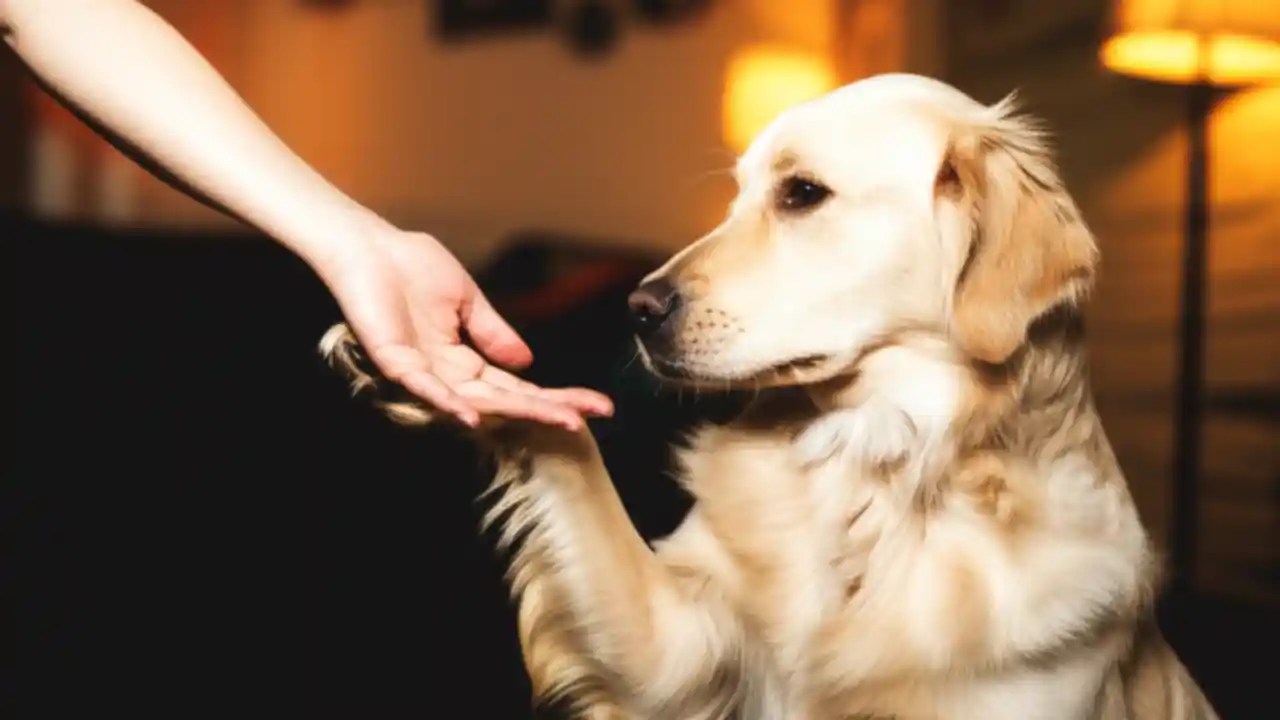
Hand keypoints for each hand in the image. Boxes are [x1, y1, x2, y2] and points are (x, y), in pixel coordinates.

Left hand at [312, 220, 612, 430]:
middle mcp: (446, 374)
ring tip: (555, 419)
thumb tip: (527, 361)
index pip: (517, 385)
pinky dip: (448, 404)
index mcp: (464, 360)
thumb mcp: (467, 300)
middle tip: (585, 420)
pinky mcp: (396, 363)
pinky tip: (473, 417)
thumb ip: (494, 332)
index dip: (555, 395)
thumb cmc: (408, 266)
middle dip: (547, 410)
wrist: (368, 247)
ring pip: (475, 402)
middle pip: (504, 401)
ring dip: (516, 412)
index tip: (596, 404)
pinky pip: (425, 388)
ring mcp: (422, 372)